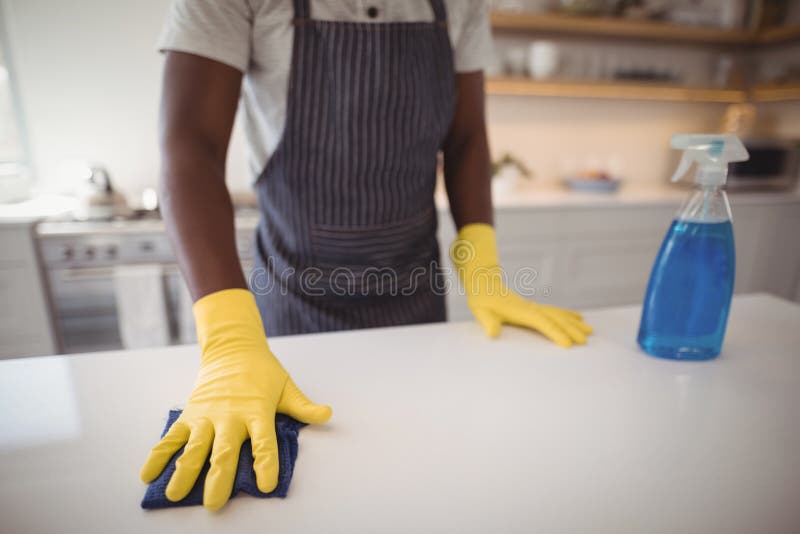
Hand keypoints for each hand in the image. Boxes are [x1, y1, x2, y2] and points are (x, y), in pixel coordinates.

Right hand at [140, 289, 331, 509]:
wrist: (232, 347)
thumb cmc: (263, 372)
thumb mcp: (286, 387)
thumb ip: (303, 407)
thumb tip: (327, 414)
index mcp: (257, 412)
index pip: (264, 441)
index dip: (265, 463)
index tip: (266, 485)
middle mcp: (230, 416)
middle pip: (225, 450)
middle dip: (219, 477)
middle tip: (213, 503)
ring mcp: (207, 416)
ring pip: (194, 446)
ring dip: (183, 471)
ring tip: (174, 495)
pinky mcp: (190, 414)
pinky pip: (172, 437)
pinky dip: (159, 455)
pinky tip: (147, 475)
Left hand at [451, 224, 591, 347]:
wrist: (483, 284)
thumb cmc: (482, 301)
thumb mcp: (482, 312)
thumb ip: (488, 323)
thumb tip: (492, 333)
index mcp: (522, 312)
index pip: (543, 323)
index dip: (555, 333)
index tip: (568, 344)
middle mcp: (532, 308)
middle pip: (556, 319)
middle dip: (571, 330)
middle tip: (585, 341)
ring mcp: (534, 307)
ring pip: (558, 314)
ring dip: (574, 323)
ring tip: (590, 331)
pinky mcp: (533, 307)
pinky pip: (554, 311)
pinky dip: (568, 315)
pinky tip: (578, 317)